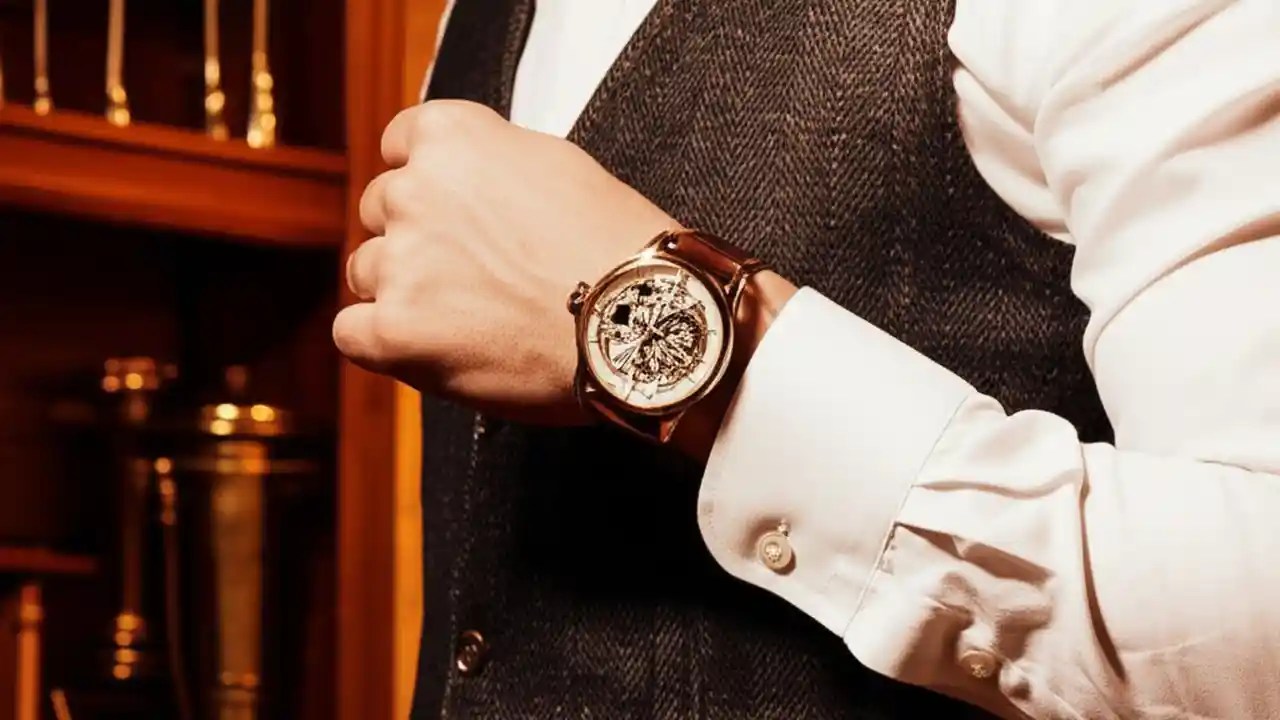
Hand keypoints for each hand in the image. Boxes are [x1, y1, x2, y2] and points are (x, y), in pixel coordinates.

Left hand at [333, 100, 677, 424]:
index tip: (451, 212)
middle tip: (472, 275)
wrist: (642, 320)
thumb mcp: (556, 167)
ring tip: (470, 319)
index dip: (426, 183)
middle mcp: (415, 190)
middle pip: (380, 212)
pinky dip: (384, 344)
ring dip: (404, 294)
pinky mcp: (394, 332)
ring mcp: (400, 262)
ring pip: (367, 273)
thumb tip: (465, 189)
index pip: (400, 146)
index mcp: (453, 138)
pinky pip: (351, 333)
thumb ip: (492, 167)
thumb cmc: (615, 248)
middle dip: (417, 240)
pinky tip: (434, 349)